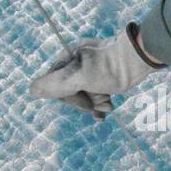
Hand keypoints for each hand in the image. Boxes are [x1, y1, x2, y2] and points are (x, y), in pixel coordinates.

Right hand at [29, 24, 158, 118]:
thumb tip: (31, 90)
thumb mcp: (80, 76)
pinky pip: (95, 95)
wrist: (139, 59)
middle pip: (69, 92)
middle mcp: (76, 64)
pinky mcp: (103, 77)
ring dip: (94, 104)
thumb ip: (56, 84)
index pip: (54, 85)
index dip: (67, 98)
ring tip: (107, 104)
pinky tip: (106, 110)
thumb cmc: (110, 67)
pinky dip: (100, 104)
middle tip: (98, 101)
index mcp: (66, 60)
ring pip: (84, 95)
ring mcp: (90, 71)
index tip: (82, 99)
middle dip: (83, 102)